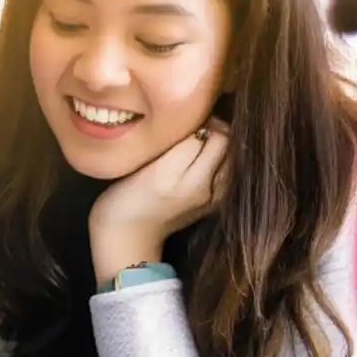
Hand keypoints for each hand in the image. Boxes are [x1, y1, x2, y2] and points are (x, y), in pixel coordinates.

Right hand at [89, 121, 228, 282]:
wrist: (126, 238)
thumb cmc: (127, 199)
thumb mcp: (148, 167)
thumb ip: (179, 145)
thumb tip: (203, 123)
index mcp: (194, 179)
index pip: (217, 135)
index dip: (203, 120)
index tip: (183, 117)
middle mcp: (211, 188)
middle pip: (228, 145)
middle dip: (215, 130)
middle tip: (190, 126)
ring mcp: (214, 198)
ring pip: (230, 157)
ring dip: (218, 144)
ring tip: (196, 141)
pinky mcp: (212, 203)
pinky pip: (226, 171)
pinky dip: (219, 159)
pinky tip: (201, 159)